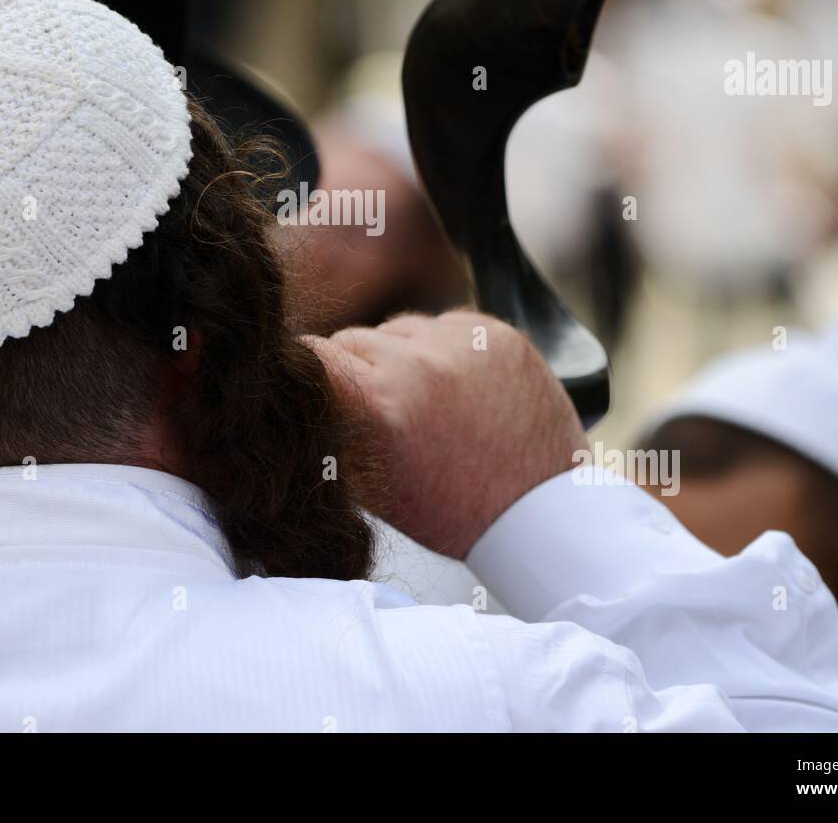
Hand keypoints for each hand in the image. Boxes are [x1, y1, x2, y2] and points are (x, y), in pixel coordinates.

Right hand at [309, 309, 585, 557]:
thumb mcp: (369, 482)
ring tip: (423, 401)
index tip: (308, 379)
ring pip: (399, 328)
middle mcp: (420, 362)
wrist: (538, 512)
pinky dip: (442, 351)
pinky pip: (445, 326)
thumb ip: (331, 425)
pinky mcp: (499, 335)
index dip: (305, 368)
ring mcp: (463, 343)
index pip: (312, 352)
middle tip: (377, 406)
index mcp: (380, 401)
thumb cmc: (448, 508)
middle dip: (356, 368)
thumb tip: (299, 389)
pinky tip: (458, 389)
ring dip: (399, 356)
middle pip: (353, 338)